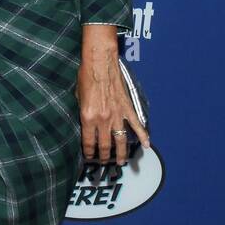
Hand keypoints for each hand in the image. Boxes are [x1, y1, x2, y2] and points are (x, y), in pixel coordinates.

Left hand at [77, 35, 149, 163]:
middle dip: (104, 156)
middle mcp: (103, 119)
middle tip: (104, 162)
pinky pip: (137, 125)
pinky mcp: (127, 108)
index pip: (88, 142)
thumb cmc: (86, 76)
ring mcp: (117, 115)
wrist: (100, 62)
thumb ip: (82, 112)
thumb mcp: (77, 97)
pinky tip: (147, 145)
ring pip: (121, 140)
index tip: (89, 157)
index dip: (88, 152)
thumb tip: (84, 122)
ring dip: (121, 153)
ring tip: (121, 162)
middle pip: (105, 145)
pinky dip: (143, 135)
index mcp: (88, 117)